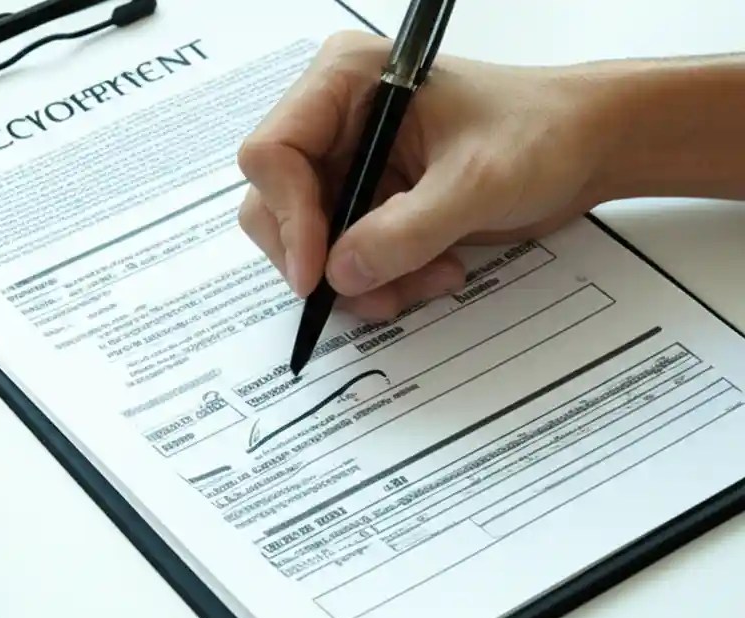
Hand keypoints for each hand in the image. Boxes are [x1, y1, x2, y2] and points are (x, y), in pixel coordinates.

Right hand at [236, 31, 609, 319]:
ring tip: (429, 280)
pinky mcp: (367, 198)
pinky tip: (435, 271)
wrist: (586, 146)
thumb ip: (406, 231)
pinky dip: (380, 278)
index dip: (287, 216)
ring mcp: (347, 161)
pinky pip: (343, 254)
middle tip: (374, 293)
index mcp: (345, 81)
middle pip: (275, 204)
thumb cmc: (542, 133)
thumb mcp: (477, 183)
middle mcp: (332, 119)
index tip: (318, 273)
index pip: (272, 153)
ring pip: (308, 241)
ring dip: (360, 277)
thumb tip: (339, 276)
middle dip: (323, 259)